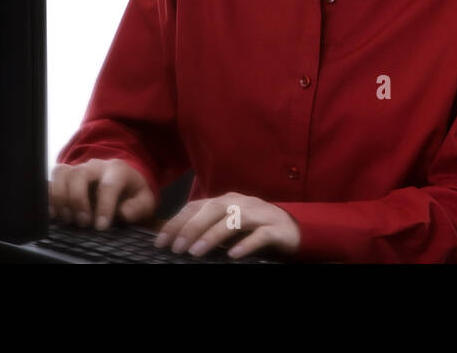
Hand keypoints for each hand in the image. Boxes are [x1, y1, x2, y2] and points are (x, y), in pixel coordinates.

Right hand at [49, 158, 155, 228]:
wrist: (122, 179)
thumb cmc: (131, 192)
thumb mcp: (144, 200)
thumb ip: (138, 207)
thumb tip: (124, 213)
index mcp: (118, 170)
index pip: (108, 185)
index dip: (104, 207)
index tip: (101, 226)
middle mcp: (96, 166)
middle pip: (79, 174)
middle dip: (78, 200)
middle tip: (83, 223)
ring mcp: (78, 168)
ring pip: (62, 173)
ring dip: (61, 198)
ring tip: (68, 219)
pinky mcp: (65, 175)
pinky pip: (51, 179)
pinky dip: (49, 196)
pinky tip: (54, 214)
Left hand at [155, 192, 300, 258]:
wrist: (294, 229)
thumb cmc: (256, 228)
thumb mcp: (229, 224)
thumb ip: (208, 226)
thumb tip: (176, 238)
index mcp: (227, 201)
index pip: (197, 206)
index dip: (177, 222)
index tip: (161, 241)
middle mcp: (242, 203)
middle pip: (213, 209)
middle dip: (192, 227)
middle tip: (176, 247)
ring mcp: (260, 214)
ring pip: (234, 220)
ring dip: (213, 235)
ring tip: (196, 252)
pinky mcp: (277, 229)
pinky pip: (260, 235)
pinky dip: (246, 244)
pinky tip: (233, 255)